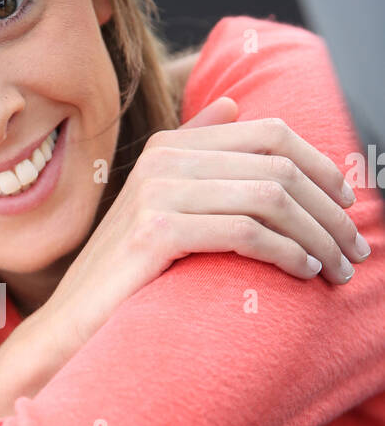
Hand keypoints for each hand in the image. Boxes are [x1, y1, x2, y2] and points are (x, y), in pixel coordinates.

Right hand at [42, 96, 369, 356]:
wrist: (72, 323)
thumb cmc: (124, 272)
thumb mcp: (159, 203)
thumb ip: (196, 153)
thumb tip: (234, 102)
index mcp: (171, 145)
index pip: (270, 135)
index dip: (321, 166)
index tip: (347, 206)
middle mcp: (164, 159)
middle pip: (278, 166)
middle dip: (328, 210)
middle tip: (354, 250)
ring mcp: (157, 193)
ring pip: (270, 199)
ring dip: (317, 236)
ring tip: (337, 268)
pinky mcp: (156, 233)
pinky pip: (246, 233)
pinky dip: (286, 253)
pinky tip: (303, 273)